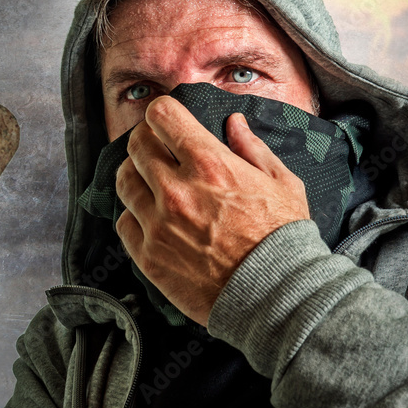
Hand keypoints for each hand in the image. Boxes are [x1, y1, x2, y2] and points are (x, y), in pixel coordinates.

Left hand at [115, 96, 309, 326]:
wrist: (275, 295)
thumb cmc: (283, 238)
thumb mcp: (282, 183)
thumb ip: (253, 149)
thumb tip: (235, 123)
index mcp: (210, 164)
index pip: (162, 116)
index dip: (162, 112)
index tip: (167, 119)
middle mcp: (177, 190)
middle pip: (136, 145)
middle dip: (146, 139)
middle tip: (158, 148)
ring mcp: (159, 224)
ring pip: (124, 181)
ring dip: (135, 175)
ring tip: (151, 182)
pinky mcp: (149, 256)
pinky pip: (124, 222)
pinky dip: (135, 215)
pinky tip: (152, 218)